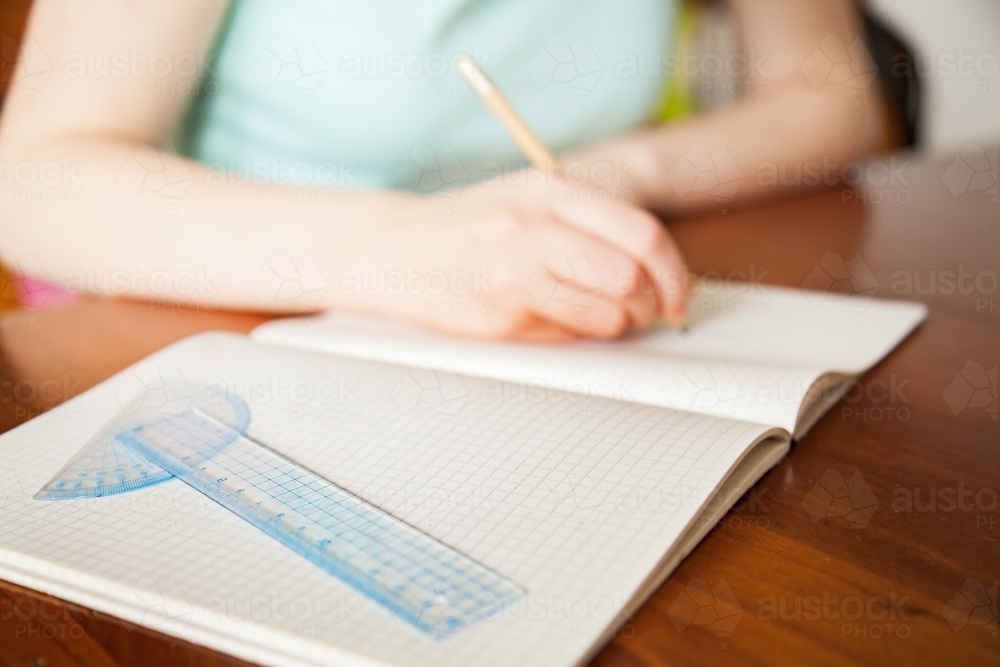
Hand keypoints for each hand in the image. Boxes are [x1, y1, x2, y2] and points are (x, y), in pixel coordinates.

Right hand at [340, 171, 688, 340]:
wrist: (394, 251)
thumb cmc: (468, 227)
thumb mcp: (528, 199)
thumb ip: (589, 224)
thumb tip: (656, 270)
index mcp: (548, 191)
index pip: (641, 233)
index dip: (674, 271)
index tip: (679, 294)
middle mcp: (533, 228)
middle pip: (631, 277)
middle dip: (652, 304)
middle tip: (648, 311)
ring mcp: (515, 275)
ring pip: (608, 314)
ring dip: (618, 324)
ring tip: (601, 314)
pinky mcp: (502, 317)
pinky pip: (569, 336)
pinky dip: (579, 334)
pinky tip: (558, 318)